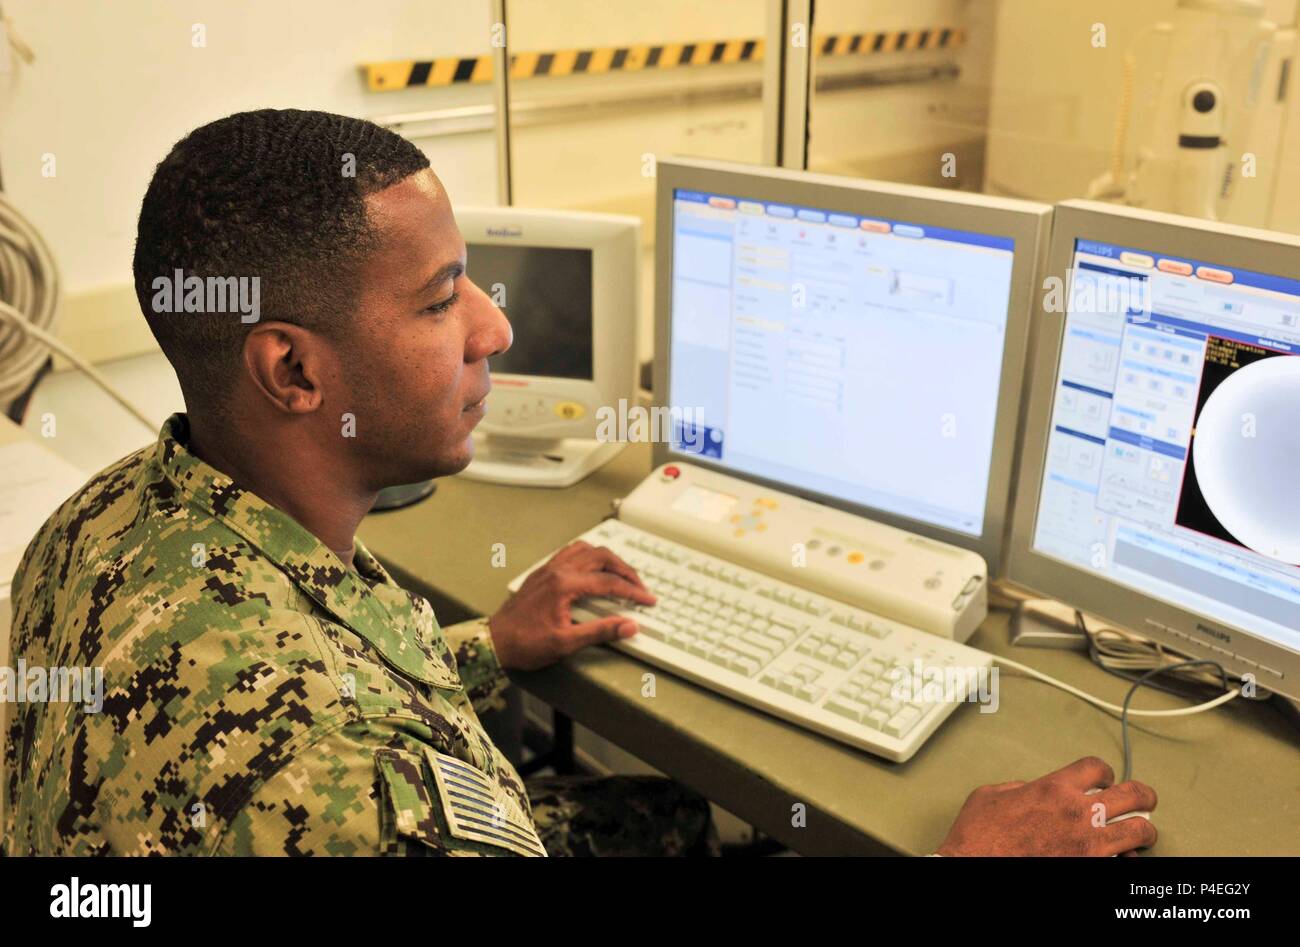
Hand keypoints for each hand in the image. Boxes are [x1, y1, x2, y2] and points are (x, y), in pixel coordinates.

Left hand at [487, 540, 656, 670]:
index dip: (632, 591)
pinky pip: (571, 553)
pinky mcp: (543, 573)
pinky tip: (594, 568)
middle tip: (639, 586)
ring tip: (621, 574)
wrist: (494, 641)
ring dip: (608, 559)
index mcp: (565, 585)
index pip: (609, 582)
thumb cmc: (525, 643)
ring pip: (587, 550)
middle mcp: (558, 571)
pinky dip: (589, 556)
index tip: (647, 599)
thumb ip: (601, 632)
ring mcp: (549, 569)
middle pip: (602, 558)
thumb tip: (629, 626)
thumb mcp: (566, 643)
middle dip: (625, 570)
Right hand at [935, 756, 1157, 855]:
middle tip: (1144, 801)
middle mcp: (1076, 813)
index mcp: (1052, 789)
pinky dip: (1127, 860)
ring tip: (1141, 834)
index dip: (1105, 773)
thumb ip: (1017, 788)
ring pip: (1139, 830)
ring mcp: (1088, 844)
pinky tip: (1122, 859)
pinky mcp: (1090, 868)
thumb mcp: (989, 796)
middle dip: (1142, 796)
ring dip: (1143, 831)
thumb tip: (1029, 791)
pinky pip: (1125, 863)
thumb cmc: (978, 840)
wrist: (975, 868)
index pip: (1096, 768)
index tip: (1106, 780)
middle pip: (1132, 794)